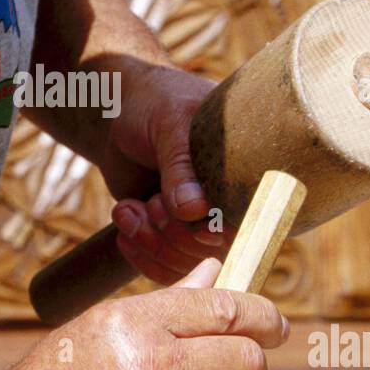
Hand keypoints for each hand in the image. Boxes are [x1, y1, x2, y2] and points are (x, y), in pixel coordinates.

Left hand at [98, 63, 233, 283]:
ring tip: (129, 209)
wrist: (120, 108)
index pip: (249, 223)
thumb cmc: (155, 102)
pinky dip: (139, 253)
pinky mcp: (170, 233)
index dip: (219, 232)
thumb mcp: (170, 123)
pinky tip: (124, 219)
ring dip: (151, 241)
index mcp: (247, 173)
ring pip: (183, 263)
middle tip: (150, 202)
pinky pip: (164, 267)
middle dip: (173, 234)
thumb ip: (181, 166)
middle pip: (211, 251)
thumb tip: (197, 211)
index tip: (190, 219)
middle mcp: (229, 203)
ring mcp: (198, 222)